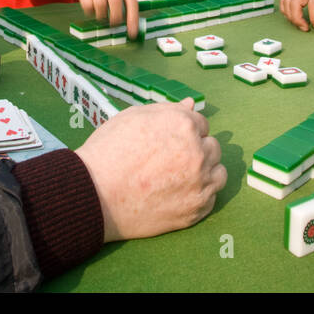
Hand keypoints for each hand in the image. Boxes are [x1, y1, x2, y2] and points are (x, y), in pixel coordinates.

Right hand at [45, 0, 138, 34]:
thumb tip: (130, 20)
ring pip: (101, 3)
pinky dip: (90, 12)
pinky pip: (87, 5)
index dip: (133, 17)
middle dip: (116, 17)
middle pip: (116, 0)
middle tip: (114, 24)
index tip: (132, 32)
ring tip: (100, 14)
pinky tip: (90, 9)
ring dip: (101, 15)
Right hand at [75, 99, 225, 241]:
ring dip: (204, 172)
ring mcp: (200, 182)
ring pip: (218, 173)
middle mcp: (198, 152)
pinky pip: (211, 198)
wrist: (95, 194)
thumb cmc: (109, 151)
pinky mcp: (197, 209)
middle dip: (196, 150)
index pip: (201, 124)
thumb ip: (167, 110)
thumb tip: (190, 104)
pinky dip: (199, 195)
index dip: (184, 132)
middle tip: (170, 160)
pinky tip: (177, 194)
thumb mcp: (133, 118)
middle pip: (212, 147)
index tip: (168, 142)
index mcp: (183, 125)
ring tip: (177, 178)